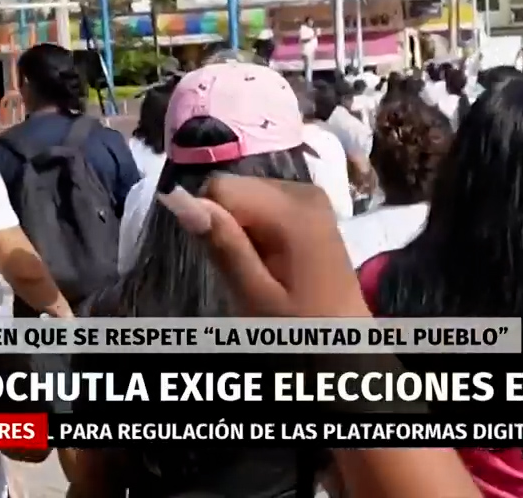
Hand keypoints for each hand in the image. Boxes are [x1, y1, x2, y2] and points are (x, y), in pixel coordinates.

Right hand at [157, 177, 368, 317]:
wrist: (345, 335)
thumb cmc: (300, 323)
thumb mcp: (255, 294)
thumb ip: (222, 244)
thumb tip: (177, 198)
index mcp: (293, 209)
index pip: (220, 187)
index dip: (211, 222)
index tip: (225, 258)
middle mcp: (303, 190)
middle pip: (235, 188)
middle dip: (228, 224)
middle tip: (247, 269)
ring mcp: (311, 197)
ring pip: (248, 195)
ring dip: (243, 229)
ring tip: (263, 267)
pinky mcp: (313, 208)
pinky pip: (267, 204)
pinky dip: (260, 229)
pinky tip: (275, 260)